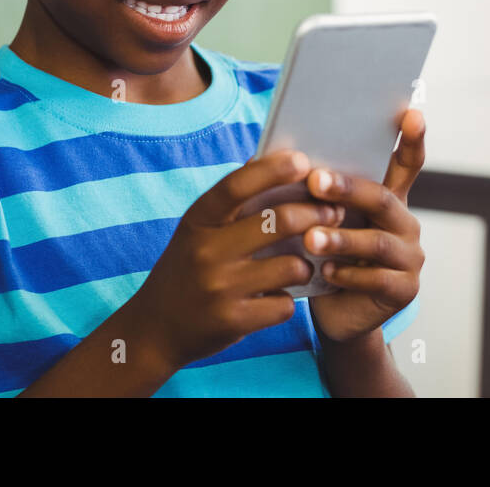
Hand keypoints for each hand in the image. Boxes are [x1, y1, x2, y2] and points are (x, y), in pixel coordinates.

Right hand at [127, 149, 336, 370]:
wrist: (155, 328)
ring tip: (303, 265)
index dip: (273, 169)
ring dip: (306, 264)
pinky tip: (277, 298)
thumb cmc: (187, 268)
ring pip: (292, 266)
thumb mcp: (197, 230)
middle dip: (315, 214)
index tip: (303, 161)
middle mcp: (207, 251)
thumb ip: (230, 201)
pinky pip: (285, 304)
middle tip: (333, 213)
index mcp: (198, 221)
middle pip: (279, 221)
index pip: (237, 185)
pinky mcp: (232, 321)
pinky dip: (288, 300)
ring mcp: (220, 288)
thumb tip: (270, 161)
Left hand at [307, 107, 426, 342]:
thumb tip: (272, 153)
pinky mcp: (404, 290)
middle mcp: (405, 223)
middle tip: (315, 182)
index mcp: (387, 199)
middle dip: (348, 189)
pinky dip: (348, 274)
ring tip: (310, 240)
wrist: (333, 314)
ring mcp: (410, 257)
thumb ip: (310, 191)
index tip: (412, 113)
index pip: (406, 163)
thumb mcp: (318, 219)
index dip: (412, 138)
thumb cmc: (322, 256)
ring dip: (341, 238)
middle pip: (383, 198)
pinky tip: (324, 274)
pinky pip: (378, 279)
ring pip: (378, 242)